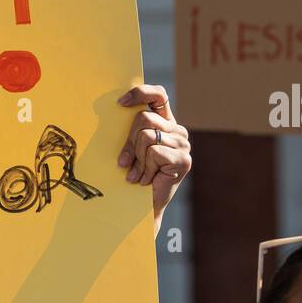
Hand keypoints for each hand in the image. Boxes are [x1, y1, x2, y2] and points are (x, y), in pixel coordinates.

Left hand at [116, 84, 191, 234]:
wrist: (142, 209)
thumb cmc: (132, 177)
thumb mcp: (130, 149)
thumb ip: (131, 130)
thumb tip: (117, 108)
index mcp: (165, 123)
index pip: (159, 95)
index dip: (141, 93)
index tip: (120, 103)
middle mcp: (178, 131)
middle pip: (144, 119)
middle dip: (128, 142)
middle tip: (125, 163)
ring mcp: (183, 145)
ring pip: (146, 136)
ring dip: (136, 159)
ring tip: (138, 175)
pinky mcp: (184, 160)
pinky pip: (154, 152)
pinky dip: (145, 168)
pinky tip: (146, 180)